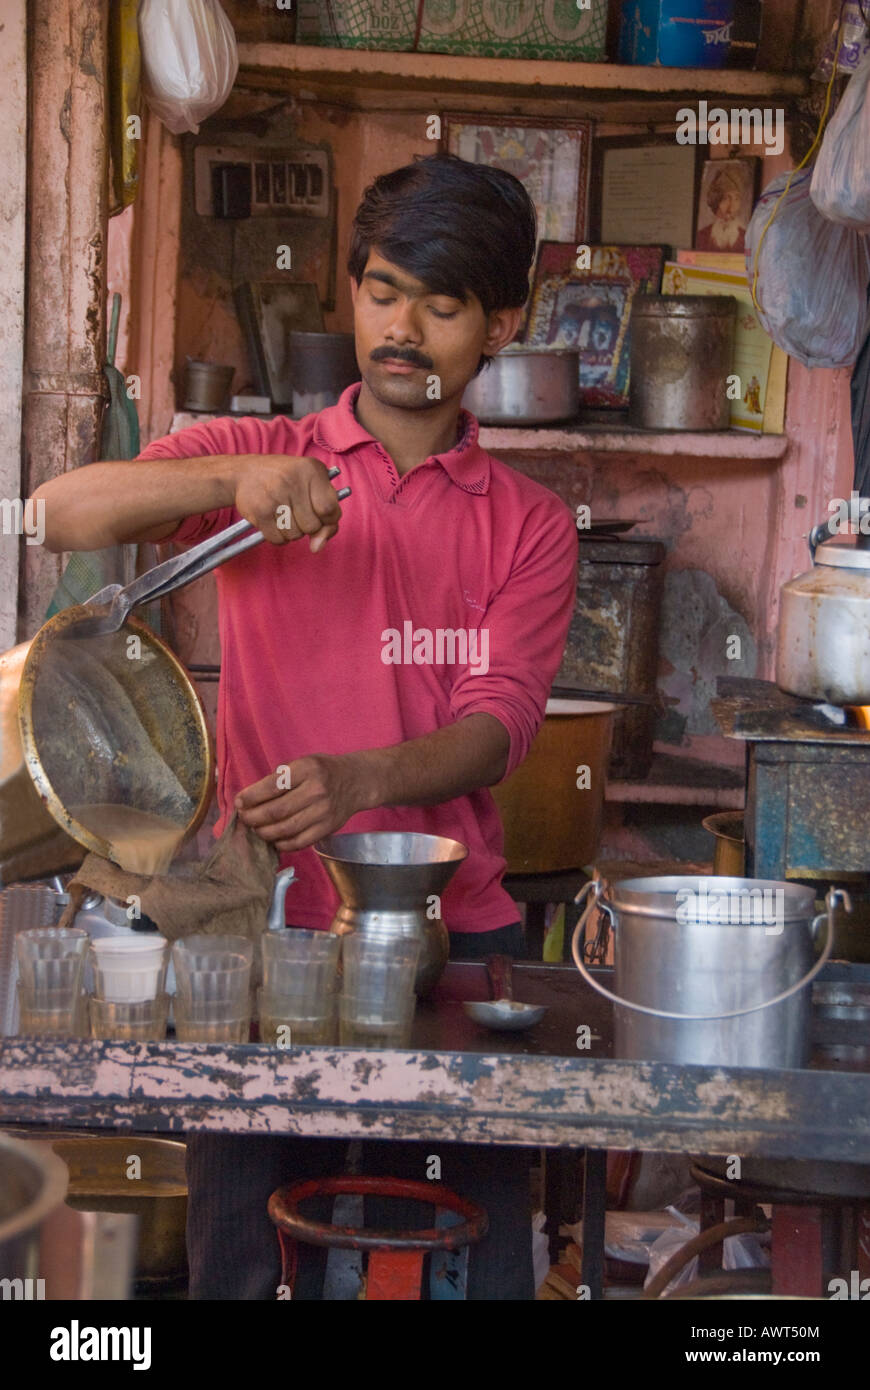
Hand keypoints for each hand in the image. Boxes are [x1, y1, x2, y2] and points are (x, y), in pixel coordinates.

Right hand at [234, 455, 345, 551]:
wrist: (245, 472)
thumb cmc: (286, 480)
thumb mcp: (311, 485)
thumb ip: (327, 515)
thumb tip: (318, 547)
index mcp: (312, 470)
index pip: (330, 510)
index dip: (327, 521)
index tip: (319, 518)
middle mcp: (294, 480)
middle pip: (312, 526)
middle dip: (306, 526)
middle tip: (296, 512)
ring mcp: (275, 495)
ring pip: (295, 535)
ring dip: (291, 532)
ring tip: (282, 514)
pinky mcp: (259, 511)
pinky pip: (278, 540)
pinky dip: (277, 536)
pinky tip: (272, 520)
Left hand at [234, 754, 371, 852]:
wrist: (356, 782)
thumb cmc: (323, 771)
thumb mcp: (302, 763)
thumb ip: (278, 778)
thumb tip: (249, 799)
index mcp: (307, 769)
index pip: (272, 786)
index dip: (250, 797)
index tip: (239, 802)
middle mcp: (316, 791)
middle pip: (276, 811)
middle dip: (253, 817)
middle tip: (244, 818)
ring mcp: (323, 812)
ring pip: (285, 829)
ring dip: (264, 832)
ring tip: (256, 828)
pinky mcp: (327, 828)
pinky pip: (298, 842)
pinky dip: (281, 843)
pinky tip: (273, 838)